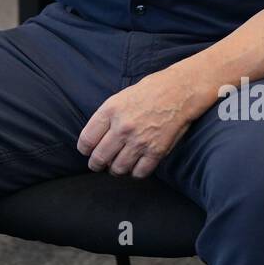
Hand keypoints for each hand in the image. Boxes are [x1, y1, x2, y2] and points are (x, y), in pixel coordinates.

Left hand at [77, 69, 211, 178]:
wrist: (179, 91)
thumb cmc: (149, 91)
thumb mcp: (120, 97)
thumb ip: (107, 117)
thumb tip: (96, 139)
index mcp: (110, 111)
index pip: (87, 140)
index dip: (84, 150)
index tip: (87, 152)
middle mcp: (122, 127)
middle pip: (99, 158)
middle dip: (96, 164)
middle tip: (98, 165)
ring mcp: (139, 141)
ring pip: (118, 169)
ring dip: (115, 170)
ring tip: (117, 166)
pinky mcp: (156, 151)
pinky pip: (139, 173)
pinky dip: (135, 173)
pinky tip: (135, 166)